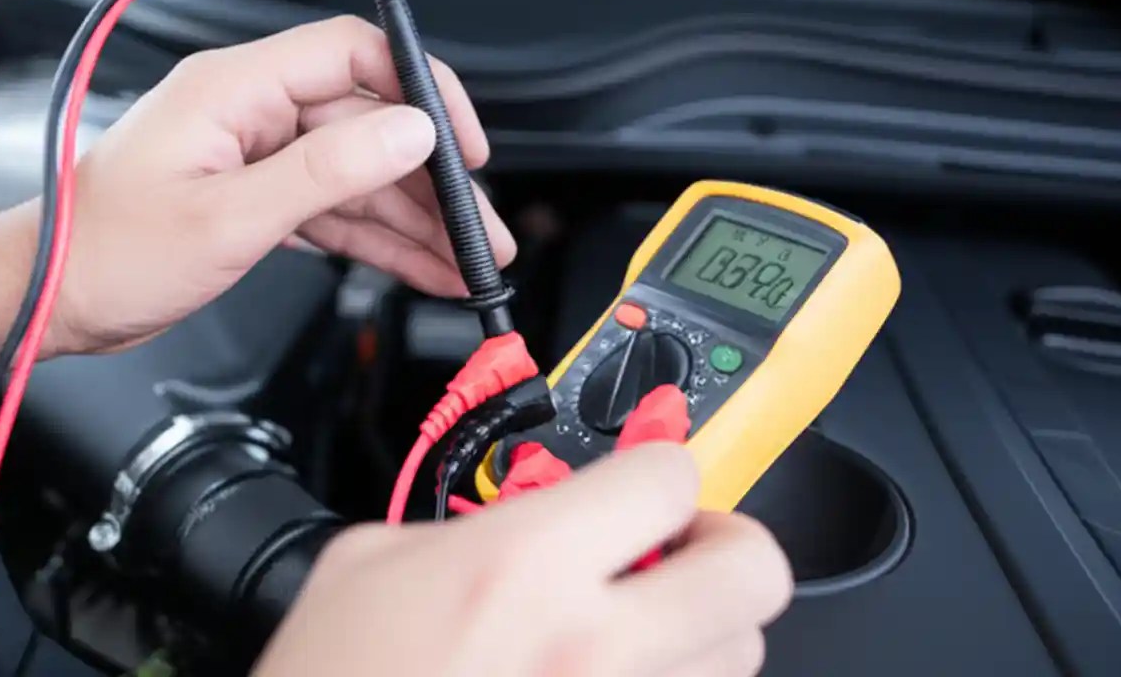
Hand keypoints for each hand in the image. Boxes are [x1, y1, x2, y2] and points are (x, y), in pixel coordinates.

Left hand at [34, 15, 512, 355]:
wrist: (51, 301)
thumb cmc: (107, 252)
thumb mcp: (229, 216)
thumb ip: (325, 172)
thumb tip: (407, 133)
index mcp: (237, 90)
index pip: (354, 55)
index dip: (422, 92)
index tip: (463, 143)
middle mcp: (253, 114)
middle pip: (371, 128)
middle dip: (433, 184)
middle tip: (480, 231)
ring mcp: (259, 158)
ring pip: (362, 178)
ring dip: (417, 223)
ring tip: (466, 263)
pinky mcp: (260, 199)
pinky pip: (338, 213)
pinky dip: (381, 242)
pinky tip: (423, 267)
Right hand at [254, 444, 793, 676]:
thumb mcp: (368, 565)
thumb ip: (463, 521)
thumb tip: (520, 513)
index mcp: (519, 568)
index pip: (667, 475)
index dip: (662, 464)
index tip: (650, 475)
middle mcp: (588, 646)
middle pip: (751, 572)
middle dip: (727, 547)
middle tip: (684, 549)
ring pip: (738, 655)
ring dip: (703, 630)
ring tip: (644, 626)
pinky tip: (615, 676)